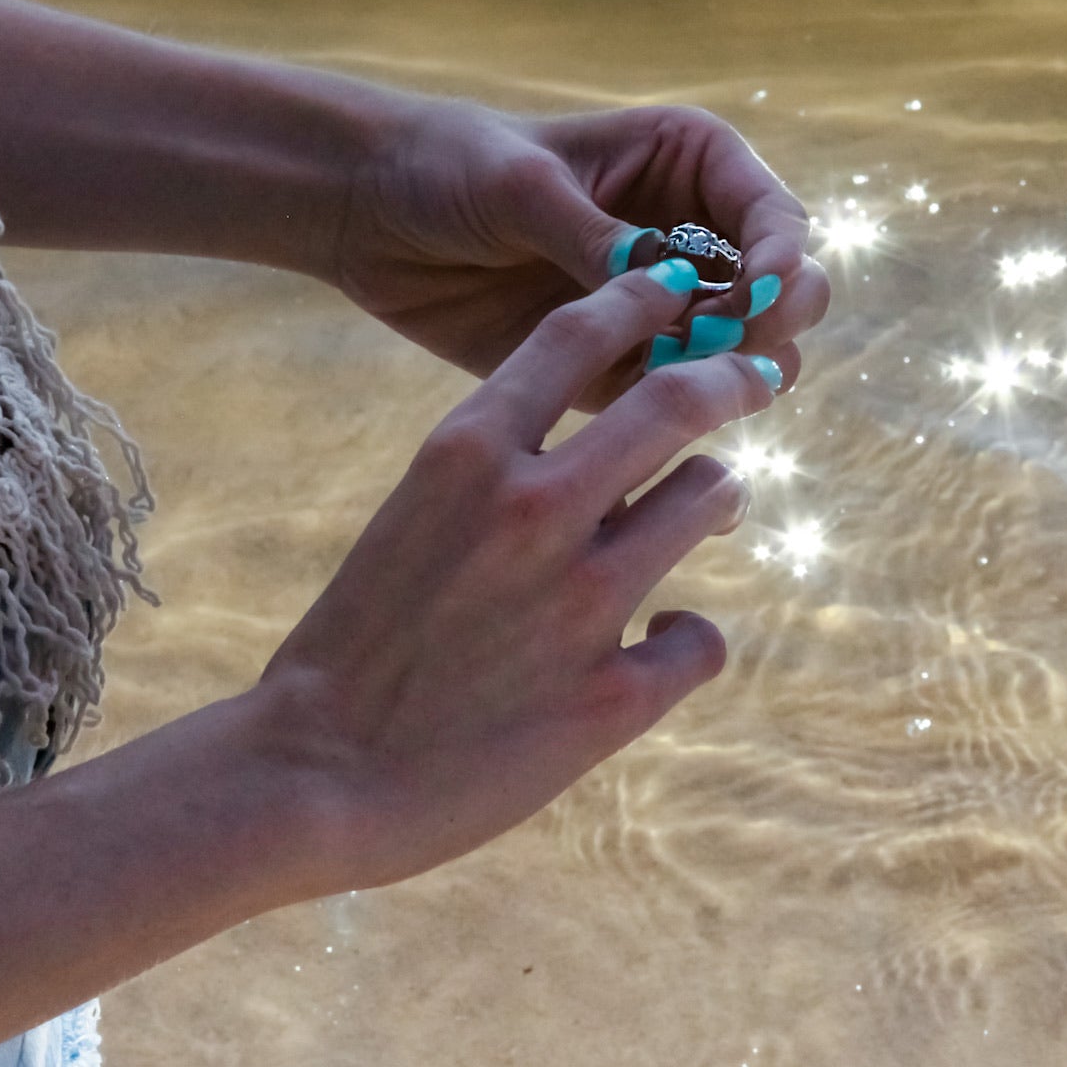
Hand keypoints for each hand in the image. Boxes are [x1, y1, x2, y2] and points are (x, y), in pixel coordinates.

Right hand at [251, 262, 778, 889]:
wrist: (311, 779)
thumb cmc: (358, 647)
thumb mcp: (415, 521)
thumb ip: (502, 478)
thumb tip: (604, 462)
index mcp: (466, 454)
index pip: (577, 333)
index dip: (645, 296)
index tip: (684, 287)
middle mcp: (532, 508)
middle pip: (676, 400)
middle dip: (731, 377)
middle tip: (755, 375)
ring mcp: (581, 602)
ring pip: (712, 497)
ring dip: (716, 494)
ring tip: (707, 507)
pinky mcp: (613, 696)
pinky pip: (702, 638)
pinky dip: (688, 638)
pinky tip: (664, 645)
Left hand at [334, 99, 827, 405]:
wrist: (370, 215)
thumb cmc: (447, 165)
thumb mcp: (521, 186)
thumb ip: (598, 237)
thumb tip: (675, 285)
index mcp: (689, 164)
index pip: (775, 217)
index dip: (781, 261)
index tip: (756, 298)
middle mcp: (693, 234)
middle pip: (783, 292)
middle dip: (769, 324)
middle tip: (724, 347)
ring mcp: (663, 305)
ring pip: (743, 353)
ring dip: (727, 373)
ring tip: (672, 379)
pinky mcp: (621, 363)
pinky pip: (674, 398)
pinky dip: (673, 413)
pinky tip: (637, 415)